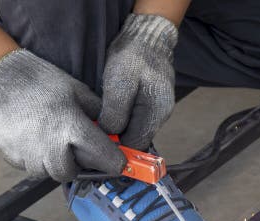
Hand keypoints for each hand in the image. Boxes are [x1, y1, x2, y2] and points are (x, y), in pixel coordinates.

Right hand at [0, 49, 125, 181]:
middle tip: (74, 148)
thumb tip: (110, 131)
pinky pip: (27, 165)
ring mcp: (27, 154)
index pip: (102, 158)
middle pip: (69, 173)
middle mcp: (50, 147)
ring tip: (49, 138)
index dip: (112, 162)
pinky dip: (33, 156)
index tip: (118, 163)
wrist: (0, 75)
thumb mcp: (77, 90)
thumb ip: (96, 114)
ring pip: (46, 171)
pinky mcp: (10, 156)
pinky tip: (32, 136)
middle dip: (74, 164)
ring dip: (52, 161)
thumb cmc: (40, 80)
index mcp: (71, 129)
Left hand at [99, 14, 177, 149]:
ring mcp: (157, 111)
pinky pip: (134, 120)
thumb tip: (110, 135)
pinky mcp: (150, 105)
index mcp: (156, 113)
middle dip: (117, 136)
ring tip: (104, 113)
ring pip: (133, 131)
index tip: (100, 136)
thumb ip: (116, 113)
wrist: (145, 36)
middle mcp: (161, 116)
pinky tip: (112, 108)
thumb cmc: (132, 56)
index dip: (117, 145)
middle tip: (98, 124)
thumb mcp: (119, 82)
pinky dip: (122, 118)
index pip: (136, 145)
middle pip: (135, 140)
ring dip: (118, 127)